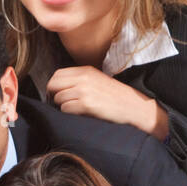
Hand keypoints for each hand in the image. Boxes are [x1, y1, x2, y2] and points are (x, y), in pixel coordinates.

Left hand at [46, 66, 168, 138]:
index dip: (53, 86)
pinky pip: (65, 109)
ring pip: (58, 98)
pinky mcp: (86, 104)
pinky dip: (69, 114)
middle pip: (53, 84)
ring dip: (62, 106)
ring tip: (75, 109)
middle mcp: (83, 78)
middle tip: (59, 104)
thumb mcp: (97, 80)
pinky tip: (79, 114)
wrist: (132, 106)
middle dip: (53, 95)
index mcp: (85, 70)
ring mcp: (84, 90)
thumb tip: (59, 88)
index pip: (57, 74)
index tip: (57, 94)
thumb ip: (80, 80)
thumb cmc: (115, 97)